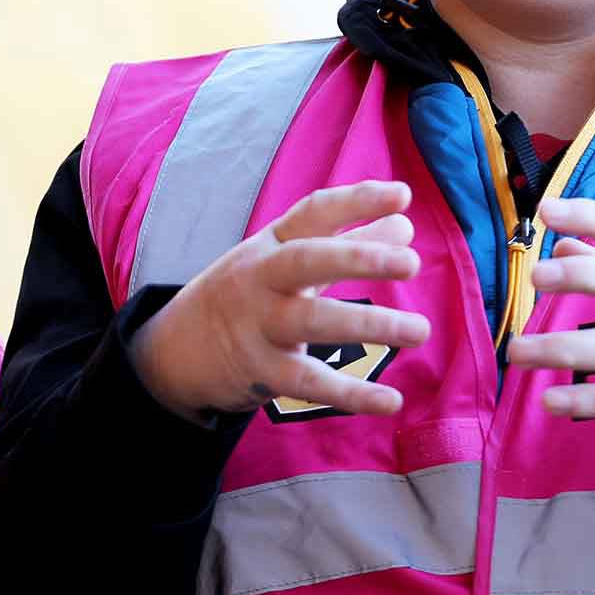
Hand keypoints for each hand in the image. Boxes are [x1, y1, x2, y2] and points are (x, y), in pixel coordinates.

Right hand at [129, 181, 429, 421]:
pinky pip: (310, 383)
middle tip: (412, 263)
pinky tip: (392, 400)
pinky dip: (351, 394)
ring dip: (370, 326)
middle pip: (306, 261)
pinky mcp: (261, 372)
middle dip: (358, 258)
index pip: (313, 213)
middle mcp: (261, 278)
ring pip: (313, 322)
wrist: (175, 351)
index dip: (356, 201)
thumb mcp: (287, 261)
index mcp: (271, 245)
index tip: (402, 194)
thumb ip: (347, 243)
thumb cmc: (247, 296)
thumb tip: (404, 224)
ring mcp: (258, 325)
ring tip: (419, 330)